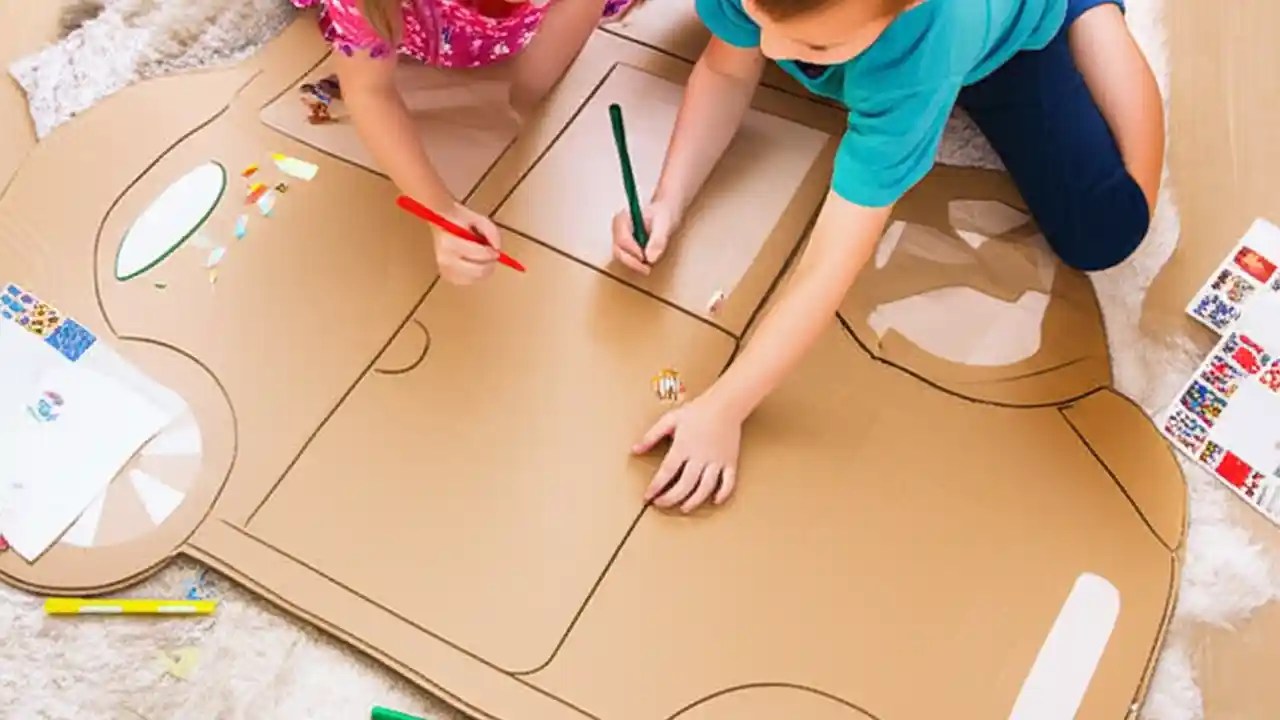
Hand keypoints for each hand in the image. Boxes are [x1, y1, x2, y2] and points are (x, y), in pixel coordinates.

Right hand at [432, 202, 502, 285]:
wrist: (441, 221)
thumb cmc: (460, 219)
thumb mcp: (478, 219)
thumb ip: (491, 232)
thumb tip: (497, 249)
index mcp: (451, 243)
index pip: (479, 255)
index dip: (492, 254)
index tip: (496, 250)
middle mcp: (446, 259)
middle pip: (478, 271)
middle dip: (490, 265)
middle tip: (491, 257)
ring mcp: (445, 269)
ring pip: (474, 278)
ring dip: (483, 270)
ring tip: (481, 259)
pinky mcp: (445, 274)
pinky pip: (467, 281)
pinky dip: (474, 275)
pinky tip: (474, 265)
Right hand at [610, 198, 680, 274]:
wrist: (665, 213)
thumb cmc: (663, 214)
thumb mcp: (664, 225)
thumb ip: (658, 240)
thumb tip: (650, 259)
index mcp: (623, 219)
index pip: (622, 240)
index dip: (633, 252)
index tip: (646, 258)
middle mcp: (618, 229)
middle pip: (618, 251)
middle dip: (632, 262)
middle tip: (647, 269)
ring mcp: (619, 239)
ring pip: (621, 258)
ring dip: (634, 265)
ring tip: (649, 265)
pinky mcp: (624, 247)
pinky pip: (626, 260)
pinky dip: (636, 264)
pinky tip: (647, 261)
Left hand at [632, 394, 741, 512]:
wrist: (726, 404)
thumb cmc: (698, 411)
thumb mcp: (670, 420)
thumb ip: (651, 436)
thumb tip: (635, 449)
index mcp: (684, 447)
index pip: (667, 472)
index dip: (656, 487)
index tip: (648, 497)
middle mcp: (700, 457)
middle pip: (684, 485)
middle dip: (671, 498)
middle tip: (661, 504)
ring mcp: (716, 461)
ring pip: (705, 488)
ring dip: (693, 501)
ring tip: (684, 508)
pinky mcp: (730, 462)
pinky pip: (728, 482)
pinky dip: (723, 494)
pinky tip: (715, 500)